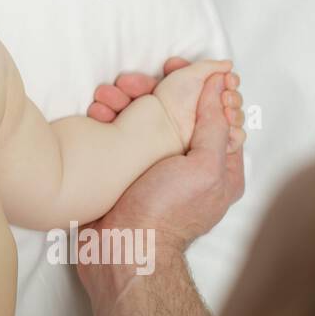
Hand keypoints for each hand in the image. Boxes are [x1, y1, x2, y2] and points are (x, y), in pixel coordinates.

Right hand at [78, 63, 246, 267]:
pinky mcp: (125, 171)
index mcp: (218, 164)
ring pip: (145, 120)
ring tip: (105, 97)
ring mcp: (155, 167)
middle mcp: (189, 163)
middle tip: (129, 82)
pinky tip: (96, 112)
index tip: (176, 67)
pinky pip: (120, 135)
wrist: (121, 248)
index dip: (199, 85)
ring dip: (124, 102)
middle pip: (176, 111)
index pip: (216, 112)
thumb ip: (214, 125)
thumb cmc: (166, 213)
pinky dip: (108, 119)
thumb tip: (218, 85)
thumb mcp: (204, 167)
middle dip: (152, 91)